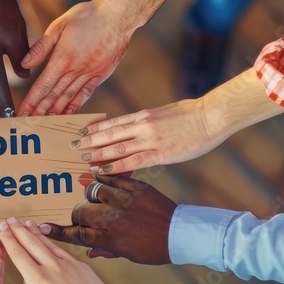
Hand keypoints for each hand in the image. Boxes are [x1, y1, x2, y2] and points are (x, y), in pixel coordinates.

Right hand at [0, 218, 113, 283]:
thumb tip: (29, 278)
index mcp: (38, 281)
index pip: (18, 255)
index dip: (8, 240)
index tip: (2, 230)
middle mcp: (51, 268)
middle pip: (30, 244)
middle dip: (18, 230)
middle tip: (9, 221)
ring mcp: (66, 264)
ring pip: (46, 243)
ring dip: (33, 232)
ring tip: (25, 222)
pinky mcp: (79, 264)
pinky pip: (60, 249)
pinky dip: (50, 241)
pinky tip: (46, 237)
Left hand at [18, 0, 131, 115]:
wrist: (118, 15)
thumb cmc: (88, 16)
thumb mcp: (59, 25)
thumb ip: (42, 47)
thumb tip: (25, 63)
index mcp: (62, 58)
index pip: (42, 85)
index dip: (31, 101)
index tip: (21, 113)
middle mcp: (76, 70)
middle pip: (54, 96)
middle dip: (40, 111)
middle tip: (29, 124)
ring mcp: (90, 74)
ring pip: (69, 97)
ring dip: (56, 112)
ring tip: (45, 124)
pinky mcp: (101, 74)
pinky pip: (86, 93)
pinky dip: (76, 105)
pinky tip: (68, 114)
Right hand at [41, 175, 176, 264]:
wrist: (181, 234)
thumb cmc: (155, 249)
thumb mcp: (128, 255)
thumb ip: (106, 250)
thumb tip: (89, 252)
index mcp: (110, 239)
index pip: (77, 234)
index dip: (58, 231)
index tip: (44, 228)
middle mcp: (113, 219)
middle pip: (81, 211)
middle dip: (77, 214)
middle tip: (82, 214)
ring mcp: (124, 201)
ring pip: (94, 191)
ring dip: (91, 194)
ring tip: (95, 197)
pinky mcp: (135, 188)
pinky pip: (112, 178)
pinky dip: (103, 177)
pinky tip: (98, 176)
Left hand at [70, 99, 220, 174]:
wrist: (212, 116)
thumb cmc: (193, 114)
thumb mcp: (166, 113)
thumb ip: (150, 122)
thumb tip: (139, 127)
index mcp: (143, 115)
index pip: (113, 123)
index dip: (94, 130)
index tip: (80, 134)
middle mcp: (142, 125)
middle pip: (109, 134)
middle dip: (89, 142)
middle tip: (71, 148)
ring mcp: (150, 139)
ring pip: (116, 147)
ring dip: (97, 154)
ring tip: (81, 159)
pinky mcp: (161, 153)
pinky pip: (133, 161)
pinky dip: (116, 165)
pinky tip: (103, 170)